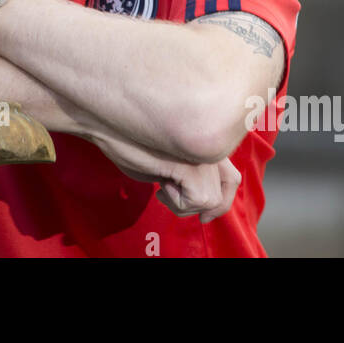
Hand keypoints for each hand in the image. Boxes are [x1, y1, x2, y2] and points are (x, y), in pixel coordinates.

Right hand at [90, 127, 240, 223]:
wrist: (111, 126)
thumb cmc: (135, 142)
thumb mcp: (172, 160)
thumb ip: (193, 174)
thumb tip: (208, 208)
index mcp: (209, 138)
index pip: (232, 179)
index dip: (220, 201)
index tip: (204, 216)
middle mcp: (213, 143)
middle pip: (225, 190)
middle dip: (203, 206)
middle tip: (173, 196)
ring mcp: (205, 153)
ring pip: (211, 200)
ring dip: (182, 204)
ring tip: (162, 187)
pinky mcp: (193, 164)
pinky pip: (198, 200)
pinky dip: (177, 202)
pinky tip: (161, 185)